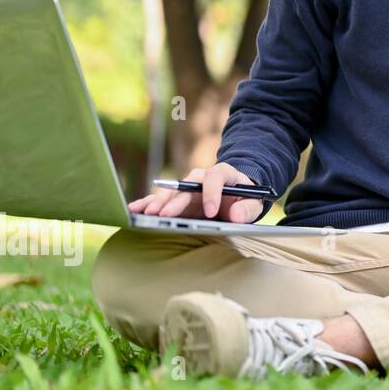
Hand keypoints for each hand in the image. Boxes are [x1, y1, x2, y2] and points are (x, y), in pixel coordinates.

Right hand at [127, 163, 265, 222]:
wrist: (236, 197)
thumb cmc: (244, 199)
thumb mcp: (253, 203)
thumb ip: (248, 209)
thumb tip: (236, 215)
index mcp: (223, 173)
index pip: (215, 178)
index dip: (212, 193)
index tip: (211, 212)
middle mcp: (201, 177)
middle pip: (187, 185)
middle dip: (175, 201)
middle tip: (164, 215)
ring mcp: (187, 187)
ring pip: (171, 192)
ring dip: (158, 202)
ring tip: (145, 213)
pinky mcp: (178, 198)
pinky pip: (162, 199)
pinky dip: (148, 203)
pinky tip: (135, 210)